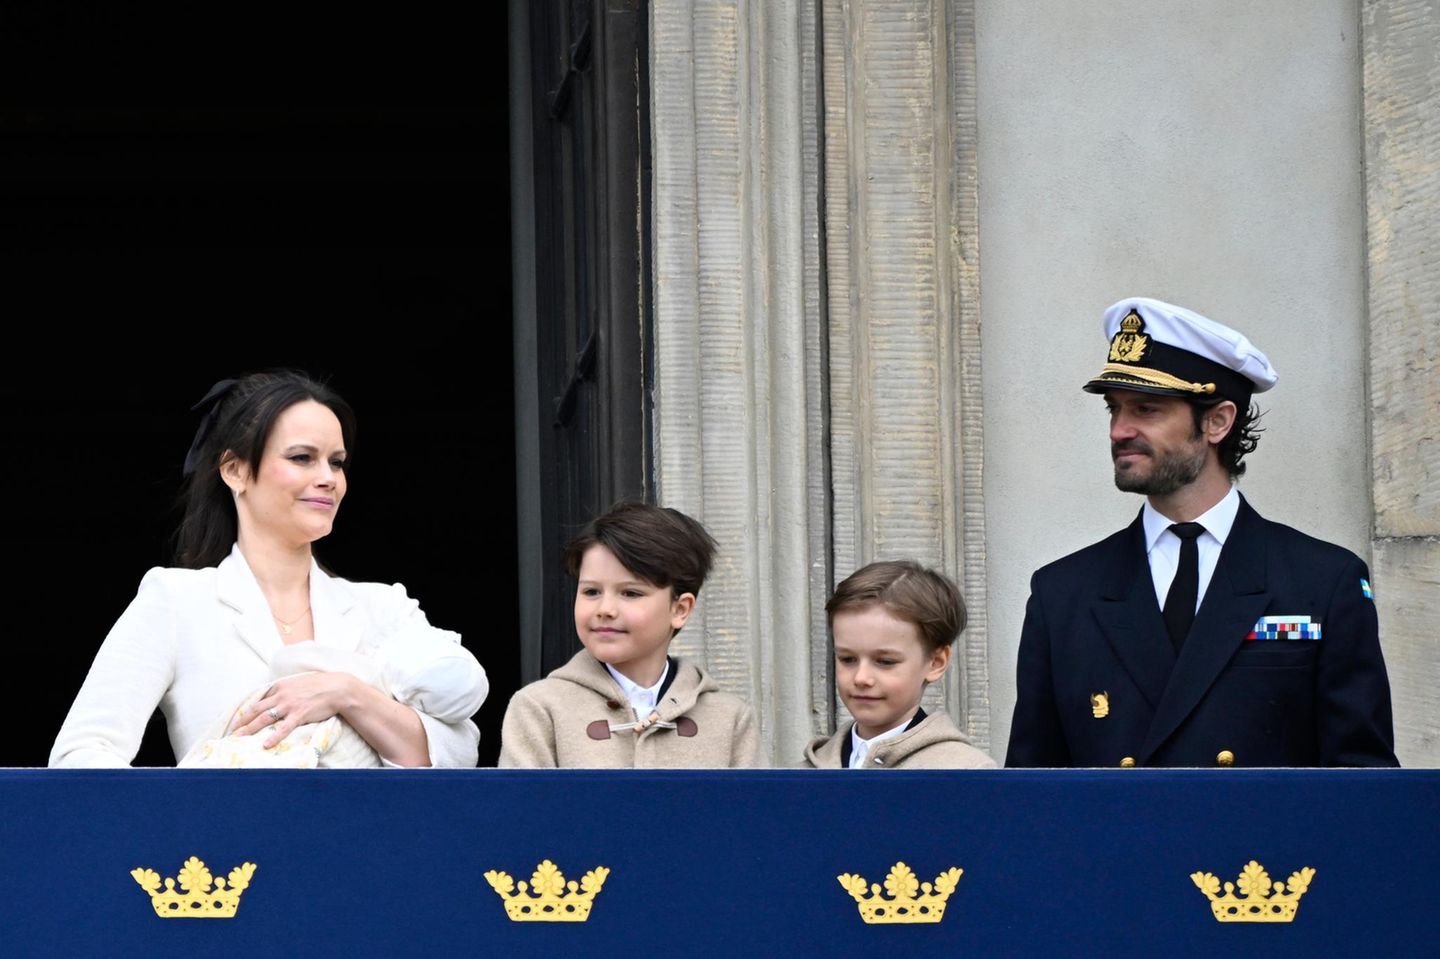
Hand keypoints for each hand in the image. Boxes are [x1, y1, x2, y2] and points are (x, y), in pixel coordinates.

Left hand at [231, 672, 359, 748]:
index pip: (259, 700)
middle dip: (242, 722)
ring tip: (239, 738)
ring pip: (264, 718)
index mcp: (280, 687)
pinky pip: (284, 728)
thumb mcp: (298, 683)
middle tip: (232, 732)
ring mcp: (290, 705)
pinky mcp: (300, 714)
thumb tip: (277, 700)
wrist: (337, 688)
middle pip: (256, 710)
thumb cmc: (320, 685)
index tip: (239, 721)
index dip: (247, 711)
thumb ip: (286, 691)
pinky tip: (266, 744)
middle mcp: (281, 695)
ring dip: (250, 729)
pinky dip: (274, 736)